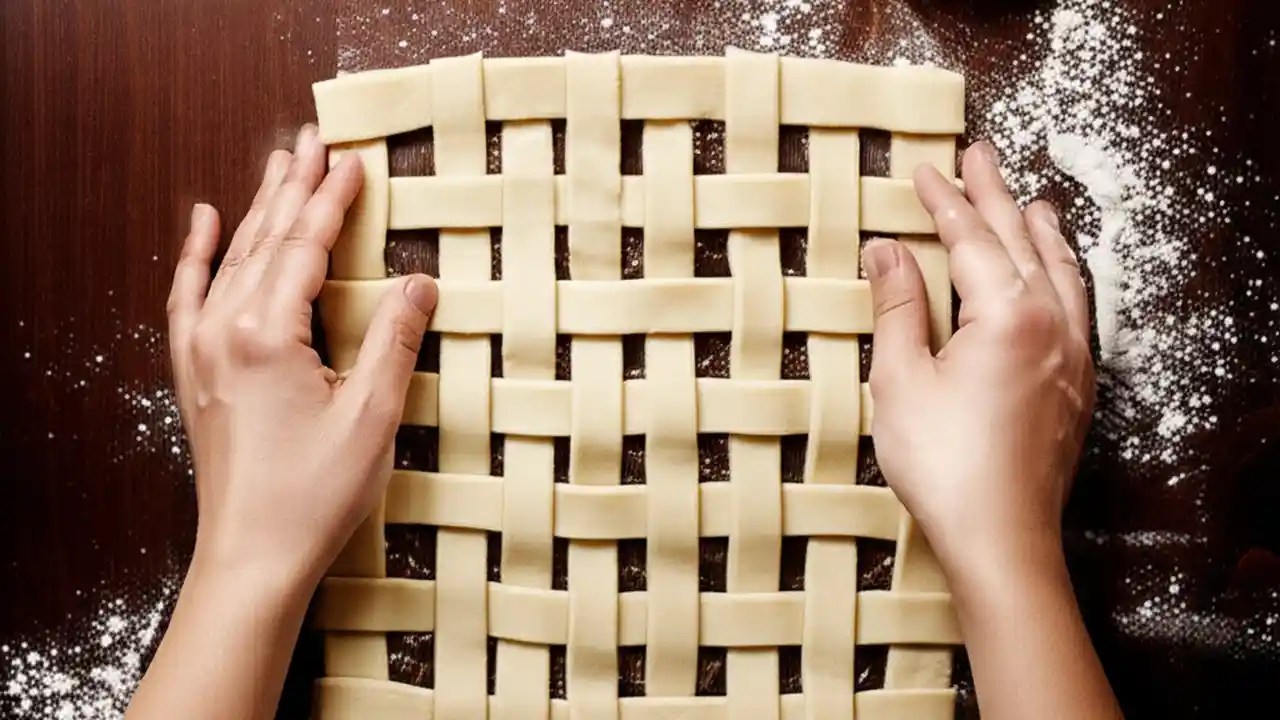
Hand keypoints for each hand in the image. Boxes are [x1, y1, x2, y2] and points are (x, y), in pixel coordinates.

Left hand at [166, 124, 437, 585]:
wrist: (253, 556)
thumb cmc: (314, 494)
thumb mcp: (372, 416)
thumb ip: (395, 340)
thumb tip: (419, 282)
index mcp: (269, 335)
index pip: (306, 246)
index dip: (334, 200)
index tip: (355, 159)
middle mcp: (225, 330)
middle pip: (265, 239)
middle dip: (295, 186)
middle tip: (315, 137)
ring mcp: (201, 350)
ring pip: (231, 258)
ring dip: (259, 208)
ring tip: (280, 163)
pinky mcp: (194, 371)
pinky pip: (188, 295)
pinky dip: (195, 254)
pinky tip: (200, 221)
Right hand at [863, 141, 1094, 576]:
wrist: (1001, 536)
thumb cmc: (944, 463)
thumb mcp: (900, 378)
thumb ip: (897, 306)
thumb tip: (885, 249)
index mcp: (1007, 313)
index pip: (972, 237)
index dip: (945, 201)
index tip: (924, 170)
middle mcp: (1053, 322)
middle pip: (1022, 240)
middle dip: (995, 194)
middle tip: (979, 154)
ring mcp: (1073, 353)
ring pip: (1062, 269)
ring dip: (1038, 229)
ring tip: (1029, 200)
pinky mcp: (1078, 384)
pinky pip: (1079, 304)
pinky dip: (1063, 271)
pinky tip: (1058, 274)